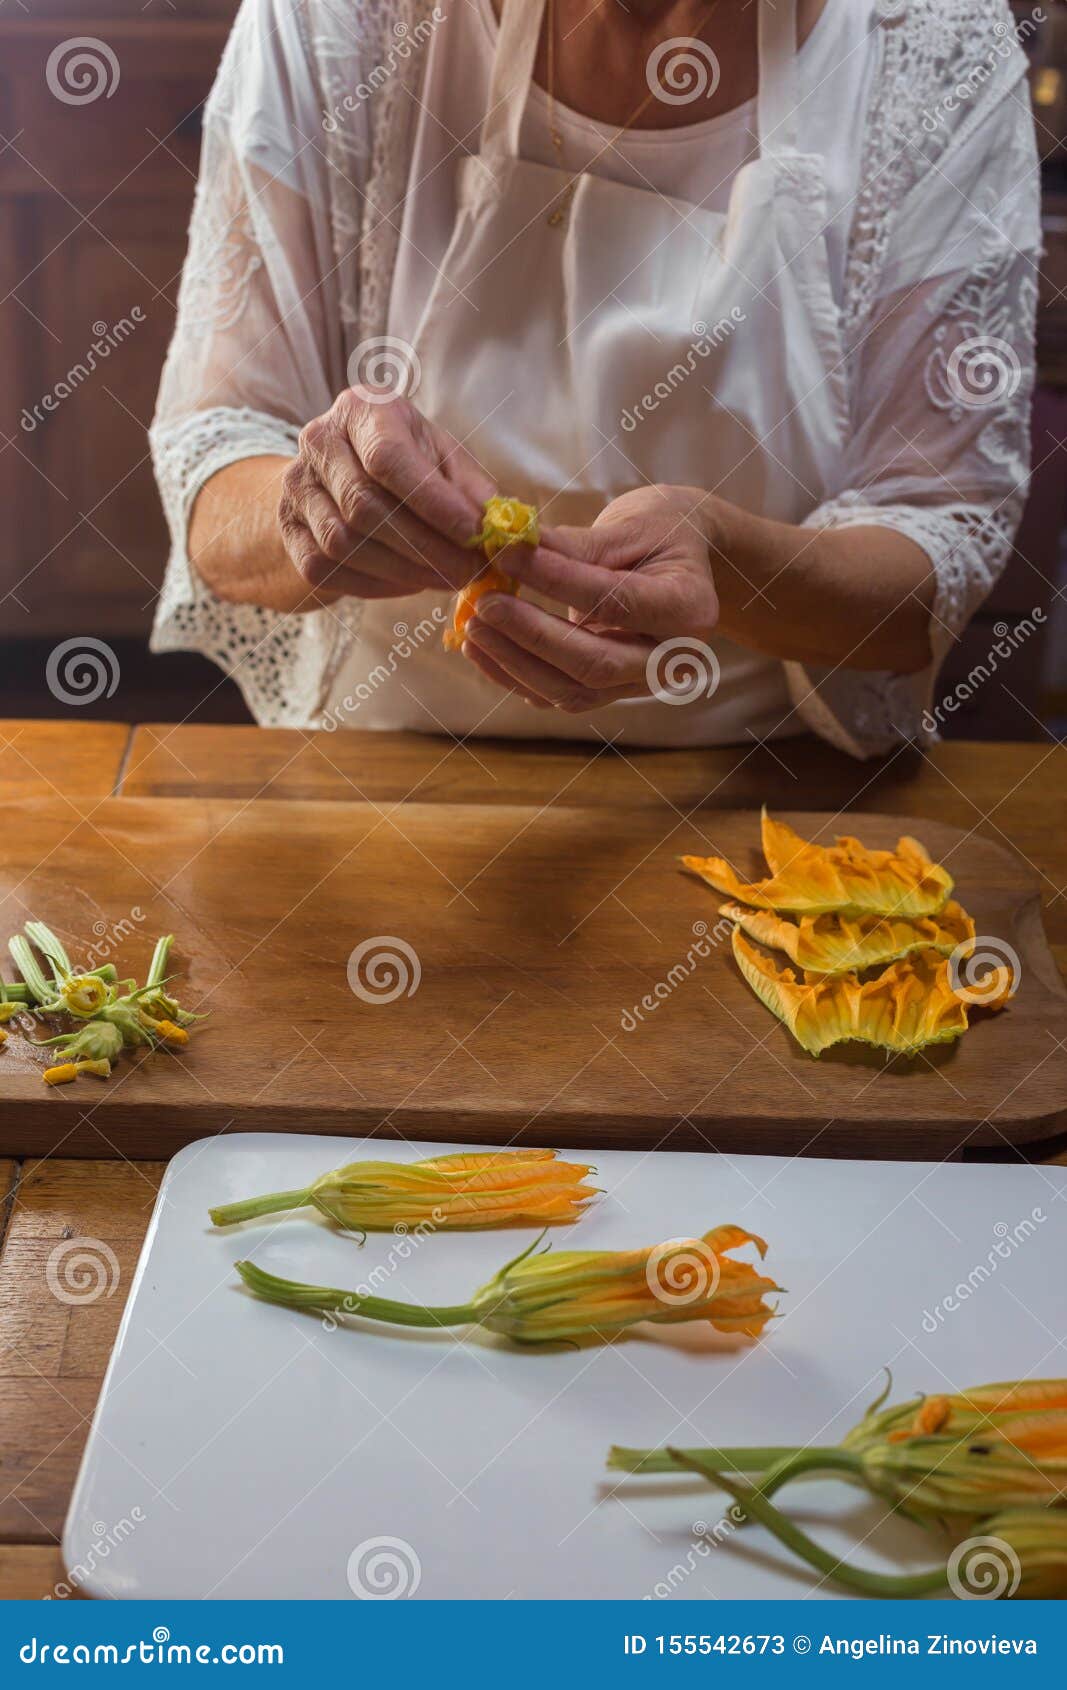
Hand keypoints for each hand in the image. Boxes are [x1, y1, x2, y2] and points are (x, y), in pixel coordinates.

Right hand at [278, 390, 494, 599]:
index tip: (474, 535)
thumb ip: (472, 490)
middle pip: (365, 505)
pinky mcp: (288, 530)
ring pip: (344, 542)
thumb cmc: (406, 464)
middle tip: (469, 571)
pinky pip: (326, 568)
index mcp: (361, 409)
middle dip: (425, 547)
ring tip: (445, 579)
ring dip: (402, 570)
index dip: (433, 502)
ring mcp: (296, 486)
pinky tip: (408, 582)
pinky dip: (374, 583)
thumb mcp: (442, 460)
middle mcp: (319, 440)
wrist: (338, 478)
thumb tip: (500, 529)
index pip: (388, 457)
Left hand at [461, 486, 720, 710]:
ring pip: (573, 691)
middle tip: (485, 604)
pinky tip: (482, 649)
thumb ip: (575, 545)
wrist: (685, 560)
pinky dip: (516, 676)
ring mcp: (640, 683)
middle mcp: (672, 658)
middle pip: (595, 663)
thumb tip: (512, 545)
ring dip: (515, 663)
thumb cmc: (663, 531)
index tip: (506, 554)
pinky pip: (560, 695)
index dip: (556, 580)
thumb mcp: (631, 525)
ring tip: (473, 627)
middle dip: (532, 636)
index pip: (614, 600)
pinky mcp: (611, 692)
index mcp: (690, 607)